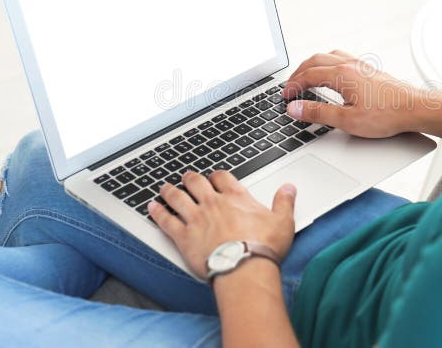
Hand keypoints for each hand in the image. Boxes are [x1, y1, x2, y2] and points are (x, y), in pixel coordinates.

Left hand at [148, 171, 295, 279]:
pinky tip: (152, 207)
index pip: (222, 177)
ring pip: (177, 197)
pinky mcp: (183, 236)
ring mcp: (196, 218)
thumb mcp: (283, 221)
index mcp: (235, 197)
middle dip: (190, 178)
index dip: (217, 175)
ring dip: (170, 191)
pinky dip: (158, 212)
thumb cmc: (263, 247)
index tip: (214, 177)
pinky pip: (166, 220)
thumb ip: (284, 202)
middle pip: (196, 183)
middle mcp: (213, 204)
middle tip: (187, 176)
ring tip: (164, 187)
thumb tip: (289, 188)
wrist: (243, 267)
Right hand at [282, 50, 422, 137]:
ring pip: (328, 56)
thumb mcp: (347, 119)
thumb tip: (295, 108)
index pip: (308, 75)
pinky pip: (341, 58)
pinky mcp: (369, 70)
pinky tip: (331, 73)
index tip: (285, 96)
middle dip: (298, 72)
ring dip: (312, 64)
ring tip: (305, 76)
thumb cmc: (387, 114)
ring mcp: (361, 66)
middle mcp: (350, 65)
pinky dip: (327, 63)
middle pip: (315, 61)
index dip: (293, 86)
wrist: (415, 109)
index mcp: (342, 75)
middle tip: (290, 86)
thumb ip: (318, 113)